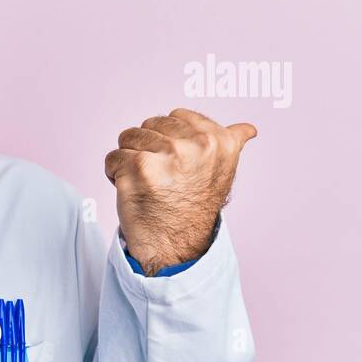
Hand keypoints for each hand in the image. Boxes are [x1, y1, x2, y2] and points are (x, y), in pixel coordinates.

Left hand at [104, 108, 256, 274]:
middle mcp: (195, 145)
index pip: (175, 116)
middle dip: (146, 149)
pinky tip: (131, 190)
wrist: (175, 246)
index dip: (167, 139)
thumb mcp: (222, 171)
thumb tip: (248, 129)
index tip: (175, 164)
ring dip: (129, 161)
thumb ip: (232, 143)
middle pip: (148, 125)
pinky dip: (114, 174)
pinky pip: (112, 157)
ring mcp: (167, 154)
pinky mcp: (138, 167)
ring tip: (146, 183)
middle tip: (160, 178)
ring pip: (128, 138)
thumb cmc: (194, 206)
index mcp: (219, 140)